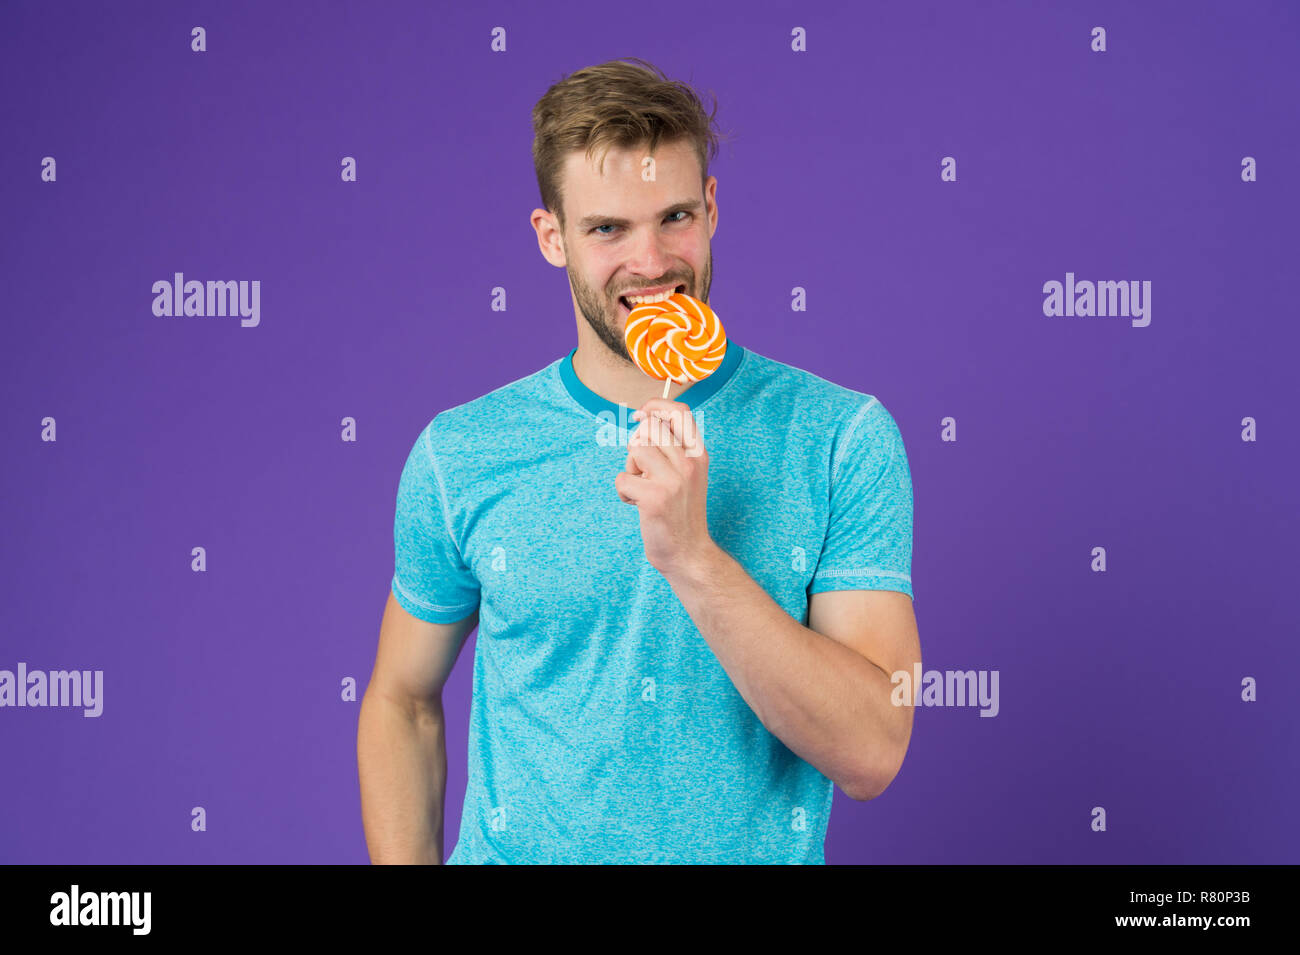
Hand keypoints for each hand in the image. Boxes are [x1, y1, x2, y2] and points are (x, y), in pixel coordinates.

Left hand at [614, 398, 714, 577]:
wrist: (689, 554)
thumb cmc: (680, 513)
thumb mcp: (687, 474)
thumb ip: (672, 448)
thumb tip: (644, 420)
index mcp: (698, 455)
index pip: (680, 411)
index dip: (656, 406)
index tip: (641, 415)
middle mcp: (689, 463)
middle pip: (650, 427)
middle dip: (637, 444)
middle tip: (643, 469)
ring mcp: (673, 480)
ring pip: (636, 448)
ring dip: (630, 468)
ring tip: (641, 487)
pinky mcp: (654, 498)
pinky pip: (622, 478)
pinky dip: (623, 493)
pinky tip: (637, 505)